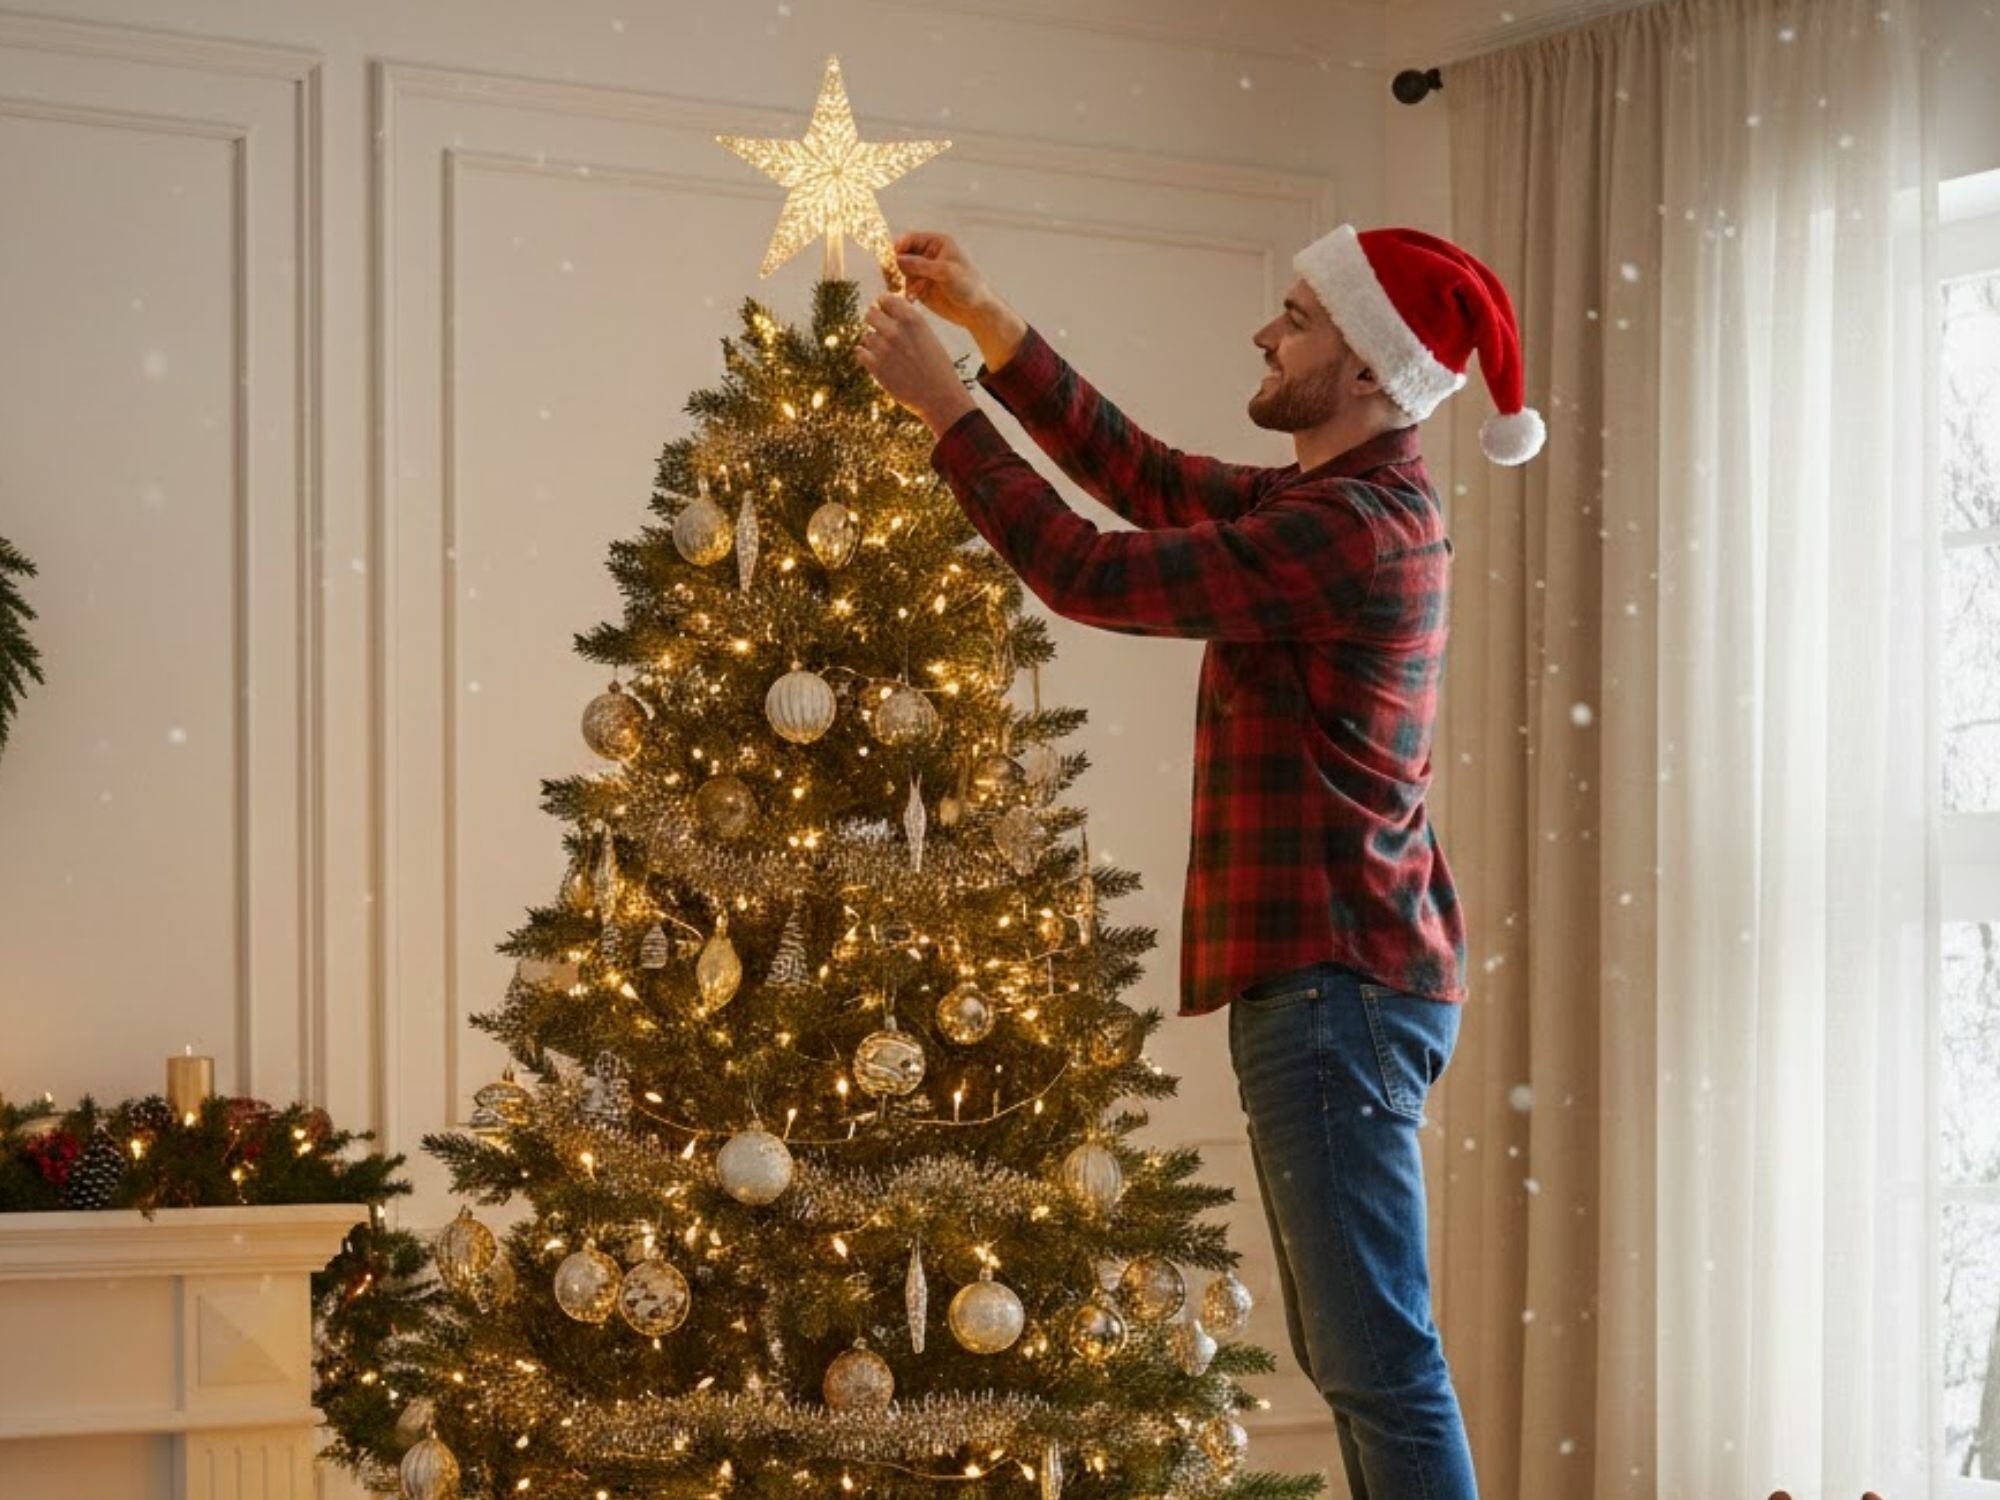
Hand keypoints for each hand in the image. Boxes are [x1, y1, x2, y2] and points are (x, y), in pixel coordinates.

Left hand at [855, 292, 977, 434]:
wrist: (939, 395)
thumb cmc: (936, 364)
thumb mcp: (926, 335)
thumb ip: (907, 321)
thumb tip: (886, 309)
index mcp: (911, 319)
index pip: (884, 298)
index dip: (885, 306)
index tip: (889, 315)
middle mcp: (895, 330)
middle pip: (870, 313)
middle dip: (875, 321)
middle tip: (884, 333)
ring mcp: (883, 349)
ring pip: (866, 335)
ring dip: (874, 343)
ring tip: (890, 355)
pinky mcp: (875, 367)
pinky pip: (860, 352)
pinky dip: (866, 355)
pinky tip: (880, 362)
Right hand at [891, 231, 1026, 371]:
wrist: (976, 310)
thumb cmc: (967, 285)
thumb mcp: (945, 272)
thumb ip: (921, 265)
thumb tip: (897, 259)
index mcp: (937, 243)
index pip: (911, 238)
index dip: (899, 246)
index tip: (891, 257)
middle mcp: (927, 255)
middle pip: (903, 254)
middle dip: (896, 265)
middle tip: (892, 276)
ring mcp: (923, 271)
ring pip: (901, 271)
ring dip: (899, 280)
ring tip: (907, 290)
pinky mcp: (920, 287)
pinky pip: (904, 286)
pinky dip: (903, 291)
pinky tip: (911, 298)